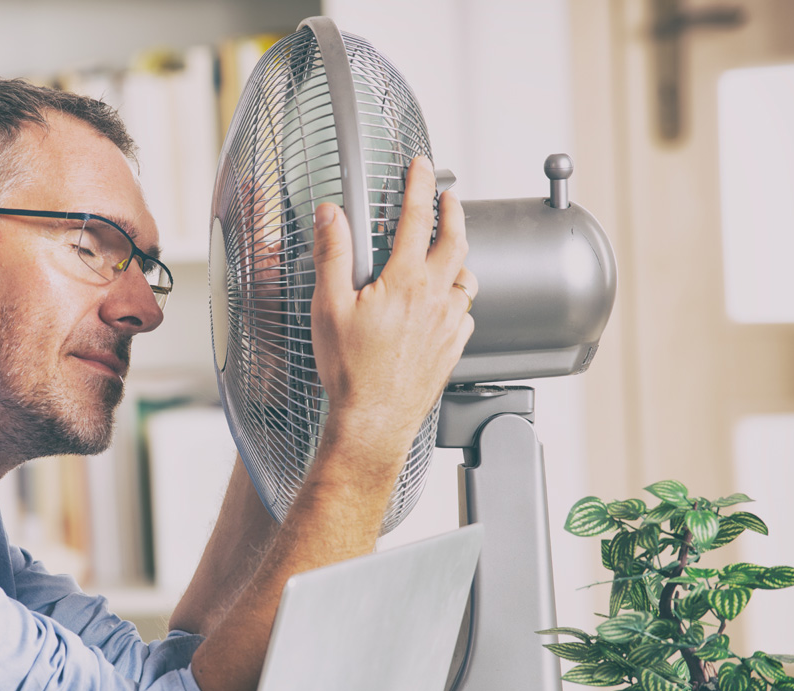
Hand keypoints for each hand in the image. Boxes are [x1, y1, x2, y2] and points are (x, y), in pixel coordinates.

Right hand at [310, 156, 474, 455]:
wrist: (373, 421)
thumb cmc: (349, 371)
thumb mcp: (328, 307)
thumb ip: (332, 255)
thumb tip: (331, 215)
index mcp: (405, 281)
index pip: (417, 218)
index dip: (420, 185)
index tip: (422, 166)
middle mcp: (435, 299)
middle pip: (456, 242)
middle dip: (453, 212)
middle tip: (449, 198)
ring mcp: (448, 325)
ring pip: (466, 280)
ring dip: (458, 259)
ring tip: (448, 252)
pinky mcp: (453, 349)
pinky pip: (466, 314)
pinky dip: (459, 299)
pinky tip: (447, 304)